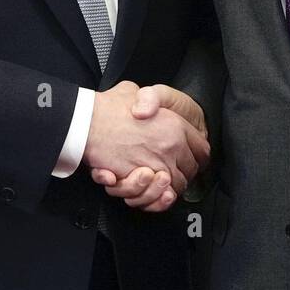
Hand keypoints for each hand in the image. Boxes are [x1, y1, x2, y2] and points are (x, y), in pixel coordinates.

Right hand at [90, 85, 209, 211]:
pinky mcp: (141, 180)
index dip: (197, 155)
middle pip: (191, 170)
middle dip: (183, 173)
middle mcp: (170, 146)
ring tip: (157, 180)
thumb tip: (146, 104)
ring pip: (175, 186)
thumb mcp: (133, 91)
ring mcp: (157, 164)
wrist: (86, 123)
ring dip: (167, 187)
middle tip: (171, 170)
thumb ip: (146, 99)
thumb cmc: (107, 108)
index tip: (190, 158)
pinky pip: (157, 196)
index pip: (202, 149)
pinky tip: (150, 188)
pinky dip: (155, 198)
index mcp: (175, 125)